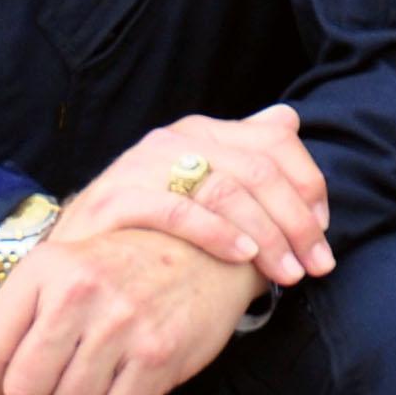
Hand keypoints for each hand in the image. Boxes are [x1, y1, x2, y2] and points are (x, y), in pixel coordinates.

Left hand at [0, 228, 259, 394]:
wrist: (207, 251)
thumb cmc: (118, 274)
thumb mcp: (55, 292)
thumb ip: (4, 352)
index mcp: (46, 267)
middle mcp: (80, 290)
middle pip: (23, 390)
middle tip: (65, 378)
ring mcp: (122, 321)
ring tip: (102, 373)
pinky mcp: (160, 352)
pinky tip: (129, 384)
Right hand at [44, 106, 333, 287]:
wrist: (72, 254)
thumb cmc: (149, 227)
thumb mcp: (199, 187)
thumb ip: (245, 156)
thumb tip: (289, 121)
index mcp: (203, 130)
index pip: (275, 142)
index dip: (309, 186)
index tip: (323, 231)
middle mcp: (176, 138)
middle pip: (258, 169)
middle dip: (296, 221)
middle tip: (316, 264)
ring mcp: (143, 164)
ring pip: (226, 190)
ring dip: (267, 235)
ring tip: (287, 273)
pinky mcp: (116, 198)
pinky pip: (179, 211)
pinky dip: (218, 234)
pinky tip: (243, 257)